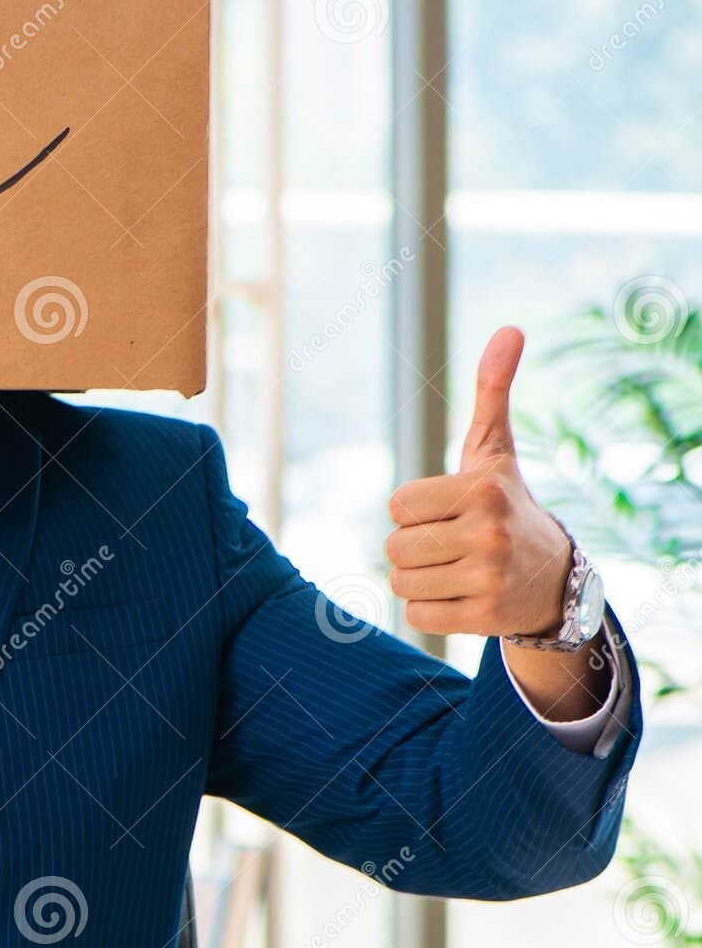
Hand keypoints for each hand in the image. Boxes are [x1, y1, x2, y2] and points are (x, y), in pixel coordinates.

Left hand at [385, 326, 572, 638]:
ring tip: (455, 569)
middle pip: (394, 547)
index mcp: (482, 490)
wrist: (553, 578)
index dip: (412, 510)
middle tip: (451, 543)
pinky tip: (461, 596)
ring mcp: (488, 579)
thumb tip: (510, 329)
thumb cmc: (507, 505)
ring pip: (400, 583)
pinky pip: (416, 617)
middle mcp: (488, 534)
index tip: (446, 510)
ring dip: (418, 579)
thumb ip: (491, 392)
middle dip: (413, 547)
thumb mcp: (495, 451)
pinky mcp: (484, 619)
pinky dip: (429, 610)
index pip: (397, 505)